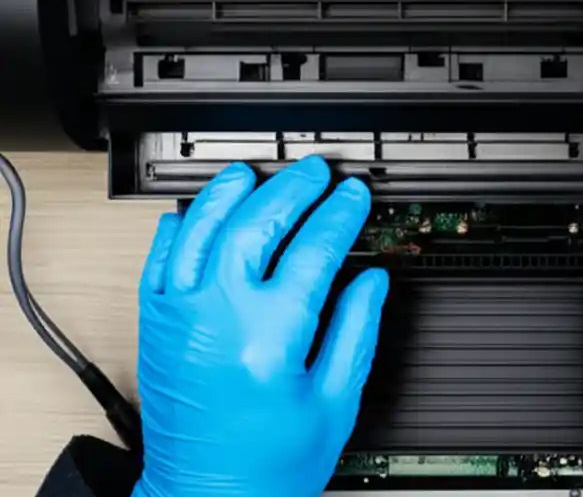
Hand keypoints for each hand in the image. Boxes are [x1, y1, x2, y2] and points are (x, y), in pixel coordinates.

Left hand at [132, 156, 388, 496]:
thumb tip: (374, 280)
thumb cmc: (269, 464)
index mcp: (270, 339)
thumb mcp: (335, 402)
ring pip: (200, 229)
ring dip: (230, 193)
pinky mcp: (154, 325)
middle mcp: (218, 318)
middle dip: (291, 188)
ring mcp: (179, 317)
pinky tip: (198, 212)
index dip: (340, 215)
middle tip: (315, 173)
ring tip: (255, 173)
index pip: (314, 250)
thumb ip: (356, 331)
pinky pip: (160, 259)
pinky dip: (179, 228)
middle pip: (256, 223)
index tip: (354, 198)